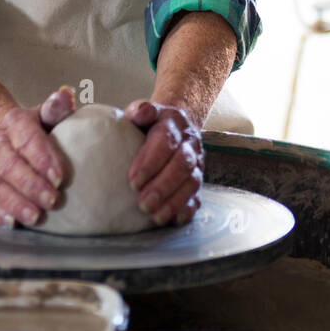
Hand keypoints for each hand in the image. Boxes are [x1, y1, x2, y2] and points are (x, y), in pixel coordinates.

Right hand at [0, 85, 74, 227]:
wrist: (1, 130)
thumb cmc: (34, 126)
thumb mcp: (45, 112)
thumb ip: (56, 107)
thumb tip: (66, 94)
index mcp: (15, 123)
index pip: (28, 141)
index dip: (43, 159)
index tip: (61, 177)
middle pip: (11, 167)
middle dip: (32, 186)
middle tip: (53, 200)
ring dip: (16, 204)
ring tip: (36, 217)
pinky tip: (13, 223)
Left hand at [123, 99, 203, 226]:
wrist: (175, 124)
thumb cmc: (150, 123)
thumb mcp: (143, 111)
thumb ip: (140, 110)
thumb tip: (139, 114)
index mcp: (174, 122)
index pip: (165, 140)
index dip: (150, 162)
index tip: (132, 182)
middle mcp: (189, 142)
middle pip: (182, 164)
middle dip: (163, 186)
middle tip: (143, 204)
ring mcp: (197, 162)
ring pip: (192, 182)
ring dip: (174, 201)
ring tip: (155, 216)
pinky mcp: (197, 180)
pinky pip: (197, 195)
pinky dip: (187, 208)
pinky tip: (173, 220)